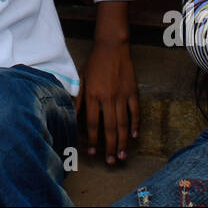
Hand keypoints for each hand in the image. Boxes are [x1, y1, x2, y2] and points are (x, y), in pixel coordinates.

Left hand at [78, 40, 139, 164]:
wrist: (111, 46)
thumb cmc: (94, 63)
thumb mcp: (81, 79)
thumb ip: (77, 99)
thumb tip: (72, 116)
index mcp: (92, 95)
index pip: (91, 123)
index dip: (92, 139)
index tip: (93, 152)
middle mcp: (107, 97)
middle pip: (109, 127)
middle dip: (109, 147)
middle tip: (110, 161)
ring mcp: (121, 95)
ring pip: (123, 123)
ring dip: (122, 141)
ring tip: (121, 155)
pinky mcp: (132, 91)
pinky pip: (135, 111)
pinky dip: (135, 124)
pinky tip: (134, 136)